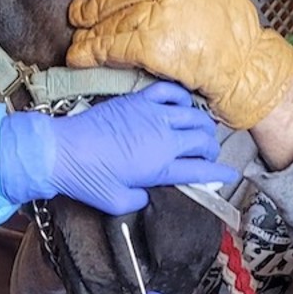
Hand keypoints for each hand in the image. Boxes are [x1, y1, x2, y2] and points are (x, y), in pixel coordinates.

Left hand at [0, 81, 236, 213]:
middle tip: (207, 155)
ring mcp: (152, 115)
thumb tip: (147, 192)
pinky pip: (170, 91)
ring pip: (194, 114)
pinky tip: (181, 104)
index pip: (202, 170)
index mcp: (162, 166)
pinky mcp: (137, 100)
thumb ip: (141, 199)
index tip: (229, 175)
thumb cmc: (88, 179)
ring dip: (202, 124)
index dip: (220, 173)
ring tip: (199, 131)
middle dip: (212, 150)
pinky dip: (181, 97)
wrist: (63, 150)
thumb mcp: (118, 202)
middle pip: (204, 140)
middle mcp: (164, 138)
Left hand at [68, 0, 292, 128]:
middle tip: (77, 14)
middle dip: (91, 5)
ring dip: (89, 32)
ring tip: (79, 38)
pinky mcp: (153, 45)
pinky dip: (92, 52)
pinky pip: (112, 45)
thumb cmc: (229, 24)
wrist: (247, 65)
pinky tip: (80, 56)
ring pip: (111, 19)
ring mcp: (160, 14)